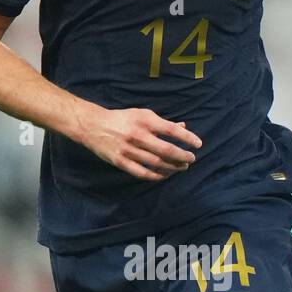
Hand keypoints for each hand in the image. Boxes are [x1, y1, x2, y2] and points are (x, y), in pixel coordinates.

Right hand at [79, 106, 201, 180]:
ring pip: (156, 163)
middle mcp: (137, 135)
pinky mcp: (120, 162)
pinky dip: (156, 176)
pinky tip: (165, 175)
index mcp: (144, 120)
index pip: (171, 130)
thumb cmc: (122, 119)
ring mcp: (128, 150)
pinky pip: (142, 173)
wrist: (93, 126)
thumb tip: (183, 127)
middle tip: (191, 159)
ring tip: (182, 167)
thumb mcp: (142, 115)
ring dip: (173, 167)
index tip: (198, 144)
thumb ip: (162, 123)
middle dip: (183, 156)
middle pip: (166, 150)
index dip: (187, 138)